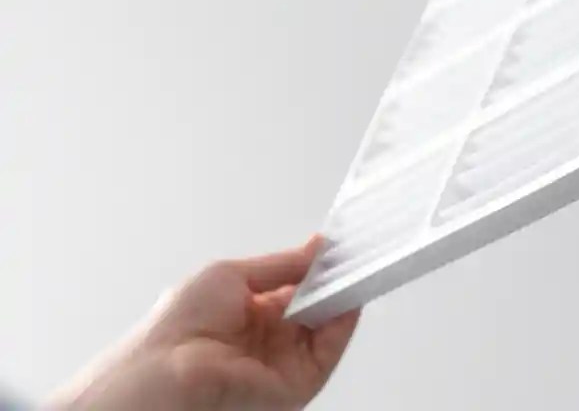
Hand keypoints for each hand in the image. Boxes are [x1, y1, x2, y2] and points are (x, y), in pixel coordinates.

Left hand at [50, 238, 359, 410]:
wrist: (169, 374)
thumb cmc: (178, 328)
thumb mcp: (230, 275)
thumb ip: (281, 264)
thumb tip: (316, 248)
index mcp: (243, 312)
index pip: (290, 287)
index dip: (313, 268)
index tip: (335, 248)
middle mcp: (265, 338)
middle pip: (312, 306)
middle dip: (332, 280)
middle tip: (352, 255)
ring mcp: (283, 361)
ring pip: (325, 326)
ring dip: (343, 298)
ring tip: (357, 269)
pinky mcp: (298, 382)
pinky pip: (328, 351)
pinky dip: (344, 324)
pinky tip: (351, 296)